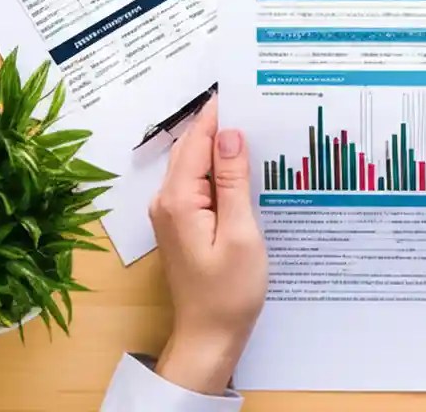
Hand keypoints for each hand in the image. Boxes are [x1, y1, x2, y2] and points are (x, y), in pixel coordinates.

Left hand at [150, 97, 267, 394]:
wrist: (209, 338)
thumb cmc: (229, 292)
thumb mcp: (241, 233)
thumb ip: (233, 181)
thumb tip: (230, 134)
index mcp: (178, 199)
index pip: (198, 140)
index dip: (220, 112)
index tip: (244, 88)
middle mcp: (167, 200)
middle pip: (193, 147)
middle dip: (221, 124)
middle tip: (258, 103)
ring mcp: (171, 213)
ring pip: (195, 164)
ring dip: (221, 146)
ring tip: (257, 128)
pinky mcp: (182, 224)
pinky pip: (199, 184)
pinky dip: (219, 170)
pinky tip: (244, 168)